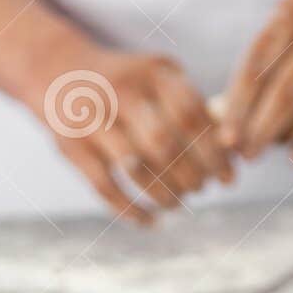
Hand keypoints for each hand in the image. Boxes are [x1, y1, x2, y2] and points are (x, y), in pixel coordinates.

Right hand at [28, 40, 233, 224]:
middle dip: (190, 176)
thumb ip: (194, 107)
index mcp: (151, 73)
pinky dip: (132, 211)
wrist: (58, 72)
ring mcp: (91, 119)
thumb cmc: (128, 84)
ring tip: (177, 202)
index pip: (192, 116)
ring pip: (134, 168)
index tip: (228, 179)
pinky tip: (150, 221)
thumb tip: (234, 150)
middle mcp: (120, 92)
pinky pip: (106, 188)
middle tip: (200, 189)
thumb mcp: (159, 77)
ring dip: (164, 195)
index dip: (215, 154)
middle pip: (163, 144)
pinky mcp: (70, 146)